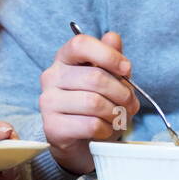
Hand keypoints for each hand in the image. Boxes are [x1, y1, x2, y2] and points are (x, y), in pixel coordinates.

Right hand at [39, 31, 139, 174]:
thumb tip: (113, 37)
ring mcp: (48, 102)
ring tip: (119, 117)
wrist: (79, 142)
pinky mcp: (52, 127)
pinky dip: (106, 129)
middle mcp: (51, 76)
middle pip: (94, 77)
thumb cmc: (95, 105)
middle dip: (121, 92)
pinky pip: (90, 125)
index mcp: (64, 58)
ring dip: (115, 112)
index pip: (80, 44)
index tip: (126, 68)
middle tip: (130, 102)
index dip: (107, 54)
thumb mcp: (108, 77)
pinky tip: (105, 129)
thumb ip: (110, 57)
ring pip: (94, 103)